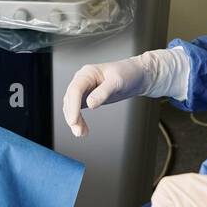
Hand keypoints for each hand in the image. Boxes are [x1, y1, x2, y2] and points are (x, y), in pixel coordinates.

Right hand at [62, 49, 188, 136]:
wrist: (136, 77)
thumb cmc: (128, 75)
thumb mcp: (118, 82)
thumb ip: (103, 92)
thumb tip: (90, 104)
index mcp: (88, 73)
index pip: (75, 90)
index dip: (73, 106)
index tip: (73, 121)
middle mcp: (82, 80)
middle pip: (70, 99)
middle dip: (72, 116)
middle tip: (78, 132)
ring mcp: (83, 89)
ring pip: (71, 106)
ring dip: (74, 120)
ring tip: (81, 133)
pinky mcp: (87, 98)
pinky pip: (77, 110)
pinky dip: (78, 120)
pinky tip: (83, 129)